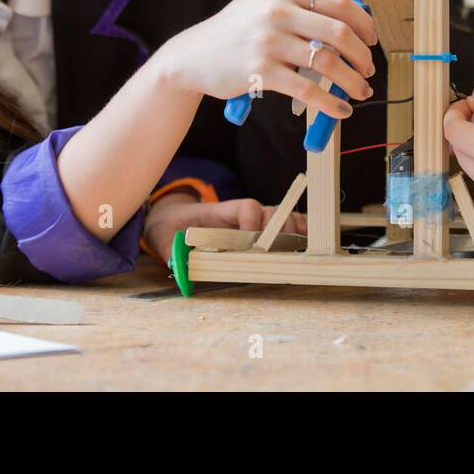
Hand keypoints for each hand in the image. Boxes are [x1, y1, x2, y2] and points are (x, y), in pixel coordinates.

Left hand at [143, 195, 307, 263]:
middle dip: (279, 231)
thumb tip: (177, 266)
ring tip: (298, 250)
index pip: (247, 207)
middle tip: (280, 252)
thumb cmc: (172, 228)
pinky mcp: (261, 229)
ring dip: (293, 232)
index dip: (254, 223)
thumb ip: (170, 250)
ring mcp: (255, 220)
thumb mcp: (165, 237)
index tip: (251, 244)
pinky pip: (287, 225)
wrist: (173, 220)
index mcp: (221, 211)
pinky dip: (300, 232)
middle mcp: (243, 214)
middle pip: (272, 212)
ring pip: (284, 218)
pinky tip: (308, 244)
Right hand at [158, 0, 377, 117]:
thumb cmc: (234, 25)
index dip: (364, 23)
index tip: (372, 39)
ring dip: (353, 81)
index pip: (338, 2)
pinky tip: (341, 110)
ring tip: (362, 90)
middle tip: (370, 68)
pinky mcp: (260, 72)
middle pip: (339, 33)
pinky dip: (330, 103)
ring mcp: (268, 42)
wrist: (193, 55)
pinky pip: (306, 89)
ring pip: (327, 63)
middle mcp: (277, 12)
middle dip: (363, 55)